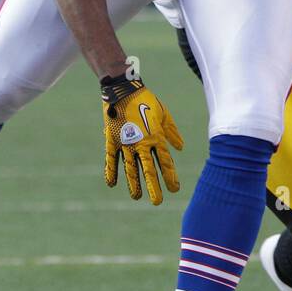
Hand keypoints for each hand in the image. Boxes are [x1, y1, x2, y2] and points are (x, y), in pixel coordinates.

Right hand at [101, 75, 184, 204]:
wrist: (124, 88)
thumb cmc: (146, 100)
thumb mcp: (163, 114)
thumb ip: (171, 132)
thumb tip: (180, 148)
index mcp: (156, 137)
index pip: (166, 162)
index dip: (170, 177)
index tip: (175, 189)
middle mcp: (142, 143)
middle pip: (149, 170)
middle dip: (154, 187)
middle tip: (158, 202)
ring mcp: (126, 142)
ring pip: (131, 169)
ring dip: (134, 184)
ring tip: (137, 197)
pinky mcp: (112, 140)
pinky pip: (111, 159)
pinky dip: (111, 171)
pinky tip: (112, 184)